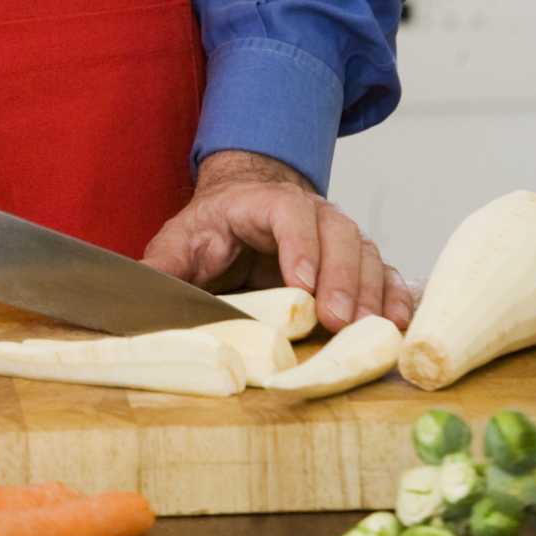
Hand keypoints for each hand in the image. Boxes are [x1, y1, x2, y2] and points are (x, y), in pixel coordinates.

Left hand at [141, 149, 414, 333]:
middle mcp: (311, 213)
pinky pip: (386, 274)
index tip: (301, 286)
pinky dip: (397, 297)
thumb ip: (162, 267)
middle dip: (341, 278)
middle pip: (337, 233)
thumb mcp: (179, 243)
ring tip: (371, 332)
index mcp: (263, 203)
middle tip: (338, 321)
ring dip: (372, 292)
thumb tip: (135, 293)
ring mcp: (339, 237)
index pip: (288, 213)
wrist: (243, 209)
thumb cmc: (211, 231)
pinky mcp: (357, 265)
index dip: (299, 246)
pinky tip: (399, 326)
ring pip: (366, 252)